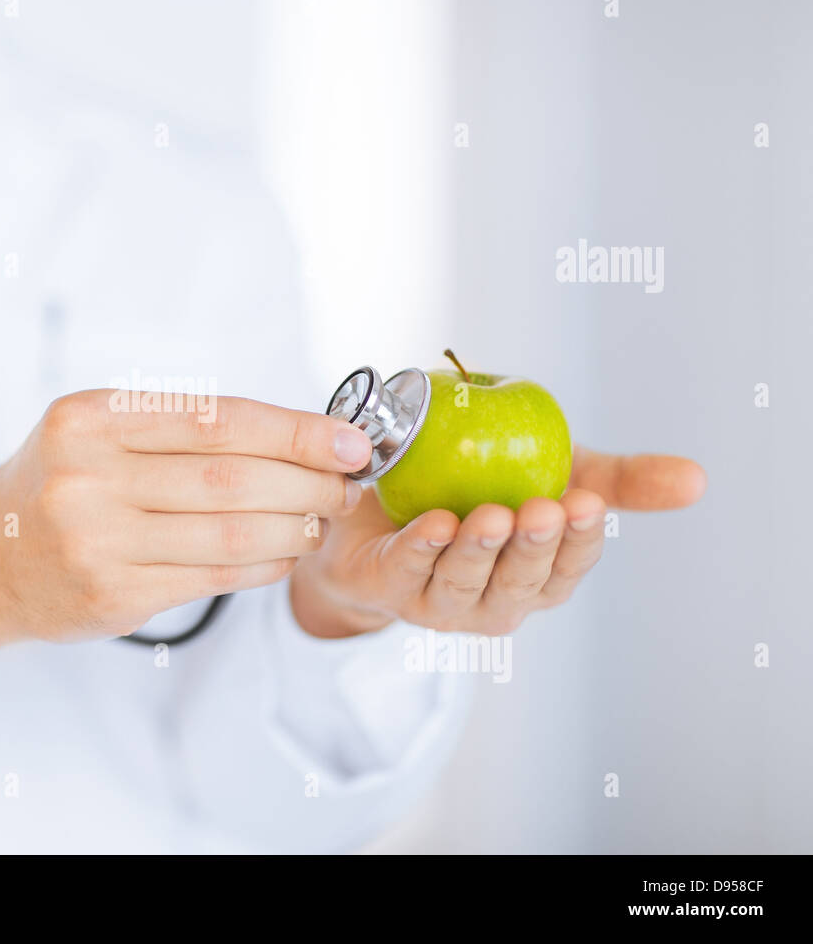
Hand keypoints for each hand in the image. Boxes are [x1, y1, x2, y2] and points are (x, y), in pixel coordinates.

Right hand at [0, 391, 378, 674]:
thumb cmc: (56, 483)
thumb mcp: (94, 430)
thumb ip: (177, 426)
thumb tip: (295, 434)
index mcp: (88, 419)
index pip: (216, 419)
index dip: (294, 431)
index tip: (348, 441)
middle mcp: (87, 478)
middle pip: (232, 478)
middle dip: (307, 482)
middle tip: (344, 484)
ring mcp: (97, 542)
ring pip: (231, 534)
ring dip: (295, 528)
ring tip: (320, 520)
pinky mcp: (112, 595)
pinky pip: (214, 578)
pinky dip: (264, 564)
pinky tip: (283, 553)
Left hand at [289, 445, 706, 638]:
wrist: (382, 505)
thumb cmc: (482, 493)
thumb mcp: (555, 475)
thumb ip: (619, 482)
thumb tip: (697, 480)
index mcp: (541, 579)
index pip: (570, 567)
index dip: (580, 540)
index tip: (588, 503)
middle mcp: (496, 601)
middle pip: (521, 582)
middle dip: (534, 548)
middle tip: (544, 509)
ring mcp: (442, 604)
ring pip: (465, 582)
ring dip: (479, 551)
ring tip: (491, 516)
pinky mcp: (390, 588)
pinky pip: (408, 570)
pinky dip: (421, 549)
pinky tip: (434, 523)